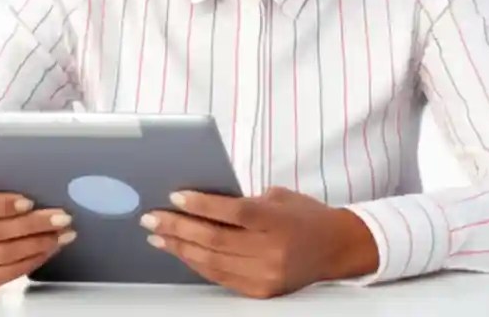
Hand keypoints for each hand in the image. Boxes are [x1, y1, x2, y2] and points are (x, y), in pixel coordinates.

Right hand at [0, 191, 75, 295]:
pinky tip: (48, 250)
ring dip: (38, 244)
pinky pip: (7, 274)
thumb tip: (41, 194)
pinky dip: (32, 261)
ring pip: (4, 254)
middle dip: (33, 225)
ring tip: (62, 235)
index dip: (2, 204)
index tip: (30, 202)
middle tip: (62, 218)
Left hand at [141, 186, 378, 298]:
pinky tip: (182, 252)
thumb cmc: (304, 215)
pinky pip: (220, 278)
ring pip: (212, 262)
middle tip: (152, 218)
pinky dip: (197, 264)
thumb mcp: (277, 197)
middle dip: (178, 228)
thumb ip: (242, 200)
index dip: (201, 205)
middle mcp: (272, 251)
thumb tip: (198, 201)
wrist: (336, 248)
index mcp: (278, 220)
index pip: (233, 212)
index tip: (174, 196)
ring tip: (158, 237)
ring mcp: (267, 275)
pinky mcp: (262, 292)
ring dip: (180, 248)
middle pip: (215, 239)